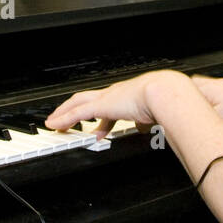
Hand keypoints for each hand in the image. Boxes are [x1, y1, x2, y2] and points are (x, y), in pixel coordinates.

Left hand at [45, 69, 189, 137]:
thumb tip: (150, 129)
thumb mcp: (157, 115)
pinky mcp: (101, 105)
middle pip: (88, 98)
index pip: (109, 103)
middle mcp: (115, 93)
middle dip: (74, 108)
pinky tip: (55, 125)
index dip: (101, 115)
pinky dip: (64, 119)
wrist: (165, 93)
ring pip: (77, 103)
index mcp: (129, 94)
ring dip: (64, 113)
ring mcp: (107, 98)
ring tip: (54, 123)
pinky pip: (77, 113)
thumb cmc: (167, 100)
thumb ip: (150, 122)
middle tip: (65, 119)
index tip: (98, 127)